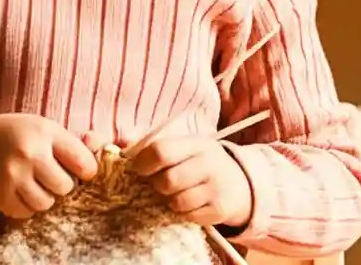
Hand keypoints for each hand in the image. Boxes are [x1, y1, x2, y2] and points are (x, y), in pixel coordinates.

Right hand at [0, 114, 98, 218]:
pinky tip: (21, 190)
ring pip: (46, 203)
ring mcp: (13, 176)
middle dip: (62, 184)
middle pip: (66, 187)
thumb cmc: (16, 135)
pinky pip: (26, 213)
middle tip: (51, 175)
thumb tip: (103, 147)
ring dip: (45, 197)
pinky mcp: (0, 195)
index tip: (82, 170)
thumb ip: (74, 142)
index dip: (87, 170)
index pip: (84, 162)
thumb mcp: (44, 127)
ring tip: (35, 183)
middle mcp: (29, 153)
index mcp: (45, 132)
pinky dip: (27, 206)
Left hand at [129, 136, 252, 227]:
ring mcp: (217, 187)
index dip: (143, 163)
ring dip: (171, 201)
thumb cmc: (202, 163)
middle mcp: (209, 163)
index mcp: (196, 143)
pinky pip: (190, 217)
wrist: (240, 182)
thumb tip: (120, 148)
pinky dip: (185, 213)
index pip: (161, 151)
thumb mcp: (186, 147)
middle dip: (157, 186)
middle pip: (167, 180)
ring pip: (177, 202)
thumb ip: (156, 147)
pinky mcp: (221, 209)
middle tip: (161, 184)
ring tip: (176, 194)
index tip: (139, 170)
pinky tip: (190, 204)